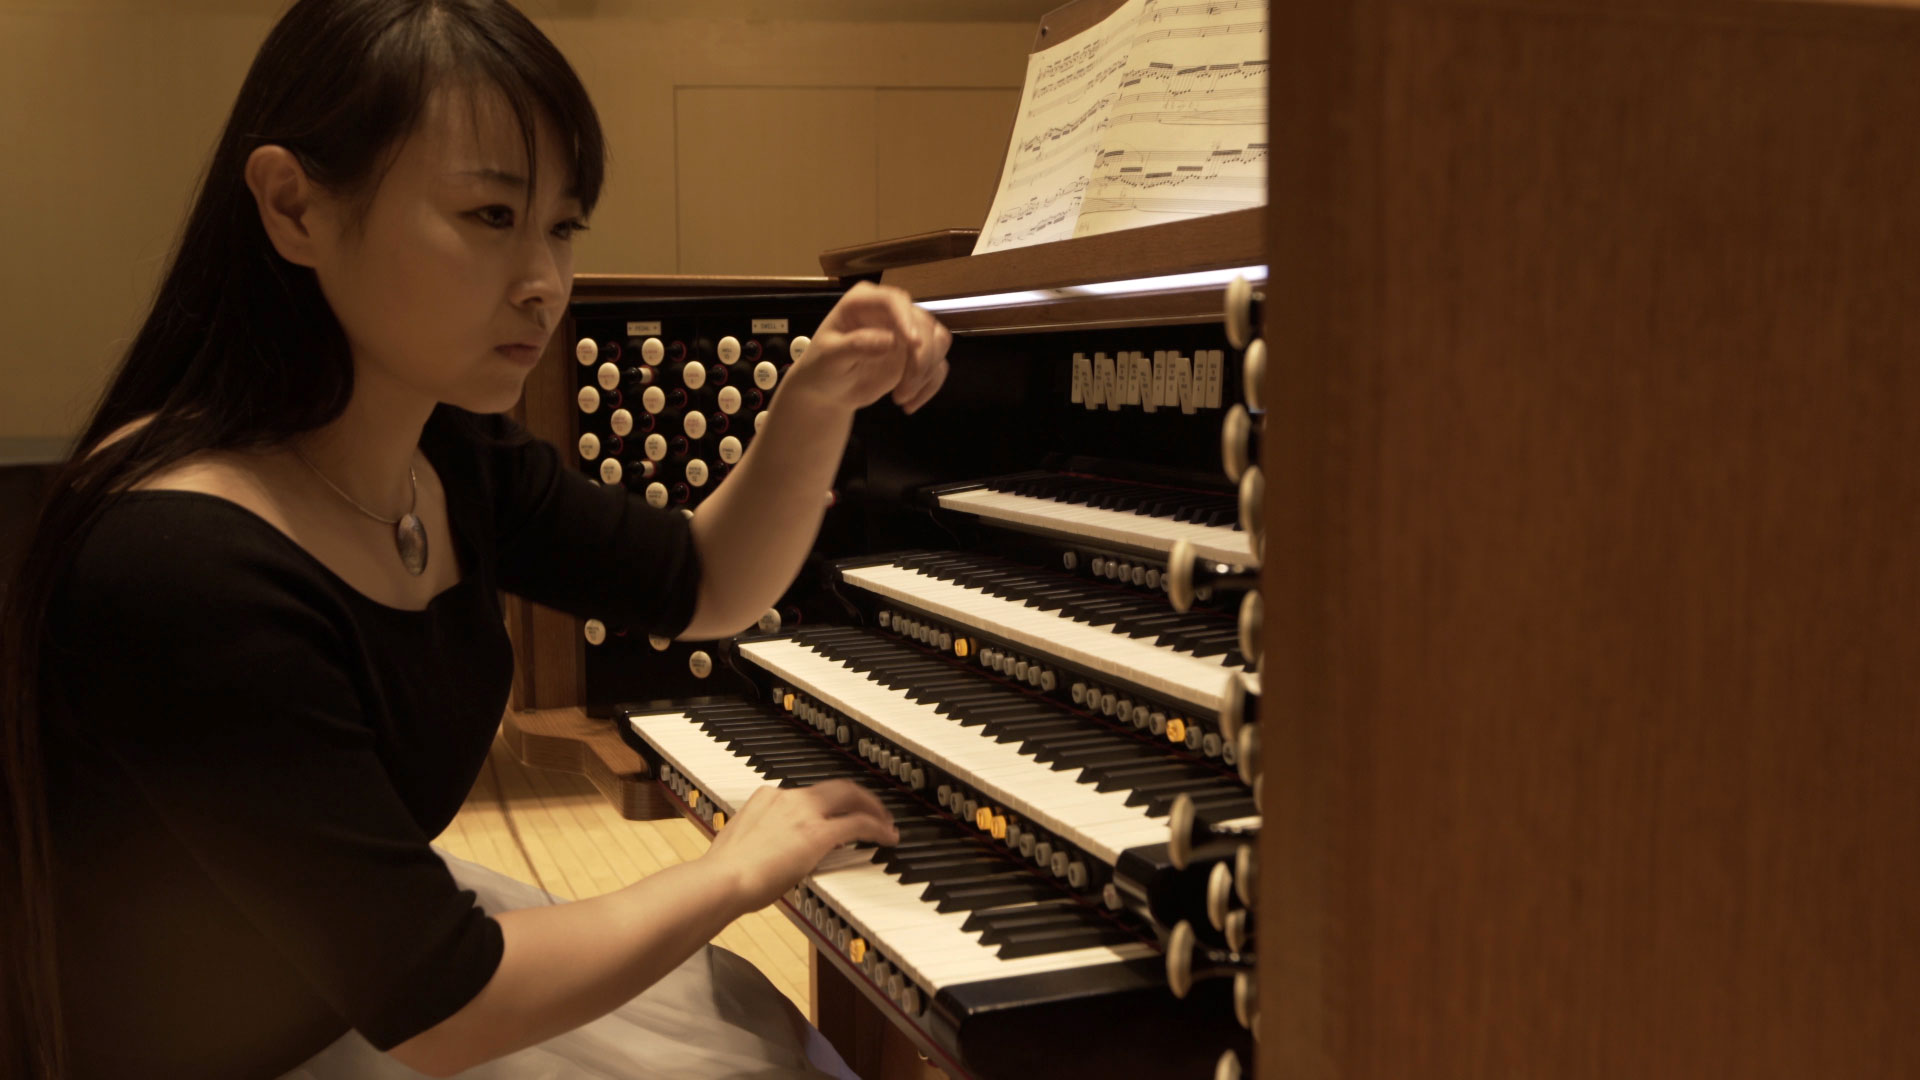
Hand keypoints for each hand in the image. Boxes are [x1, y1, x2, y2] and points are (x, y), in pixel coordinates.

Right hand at [698, 779, 899, 911]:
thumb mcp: (742, 844)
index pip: (807, 794)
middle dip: (858, 796)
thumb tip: (766, 852)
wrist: (721, 880)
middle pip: (835, 786)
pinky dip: (878, 827)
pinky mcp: (818, 834)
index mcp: (766, 797)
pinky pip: (859, 824)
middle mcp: (788, 798)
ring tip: (885, 822)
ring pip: (851, 797)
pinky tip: (888, 837)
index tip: (835, 812)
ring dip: (872, 808)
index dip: (826, 803)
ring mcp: (804, 814)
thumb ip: (759, 839)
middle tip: (873, 809)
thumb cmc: (723, 873)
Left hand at [781, 281, 952, 414]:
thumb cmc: (822, 367)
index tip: (913, 344)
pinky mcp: (917, 354)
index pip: (893, 301)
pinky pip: (938, 364)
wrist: (828, 390)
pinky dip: (930, 386)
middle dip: (920, 359)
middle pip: (923, 323)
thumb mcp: (831, 357)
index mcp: (864, 301)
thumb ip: (857, 345)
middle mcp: (891, 311)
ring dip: (927, 372)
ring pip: (938, 341)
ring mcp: (907, 331)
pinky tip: (909, 405)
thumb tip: (889, 340)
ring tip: (902, 397)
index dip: (906, 319)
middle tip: (903, 391)